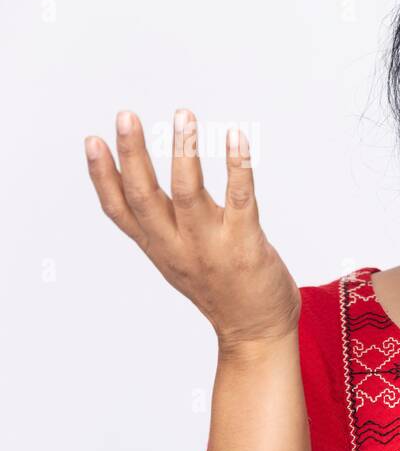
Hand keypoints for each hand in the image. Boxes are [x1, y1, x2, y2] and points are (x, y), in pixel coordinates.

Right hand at [84, 110, 300, 349]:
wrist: (256, 333)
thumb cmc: (223, 291)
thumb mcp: (179, 260)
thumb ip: (165, 226)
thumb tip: (148, 185)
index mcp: (159, 248)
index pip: (119, 210)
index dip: (102, 176)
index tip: (92, 140)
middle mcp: (179, 246)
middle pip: (145, 195)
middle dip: (133, 153)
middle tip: (126, 116)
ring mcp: (212, 245)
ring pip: (189, 191)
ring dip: (184, 150)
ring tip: (182, 116)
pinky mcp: (246, 244)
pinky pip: (240, 197)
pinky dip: (237, 165)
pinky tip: (236, 138)